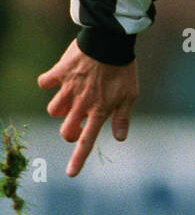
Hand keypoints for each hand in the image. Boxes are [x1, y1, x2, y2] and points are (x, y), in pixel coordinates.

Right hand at [38, 40, 138, 176]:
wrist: (110, 41)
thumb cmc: (124, 68)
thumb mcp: (130, 95)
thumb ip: (123, 118)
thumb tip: (120, 138)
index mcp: (99, 110)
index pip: (87, 140)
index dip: (78, 159)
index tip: (70, 174)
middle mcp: (81, 103)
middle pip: (65, 129)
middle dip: (68, 131)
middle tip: (76, 121)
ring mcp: (68, 88)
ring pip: (53, 109)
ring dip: (59, 107)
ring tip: (71, 97)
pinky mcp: (59, 72)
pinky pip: (44, 82)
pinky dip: (49, 81)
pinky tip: (59, 77)